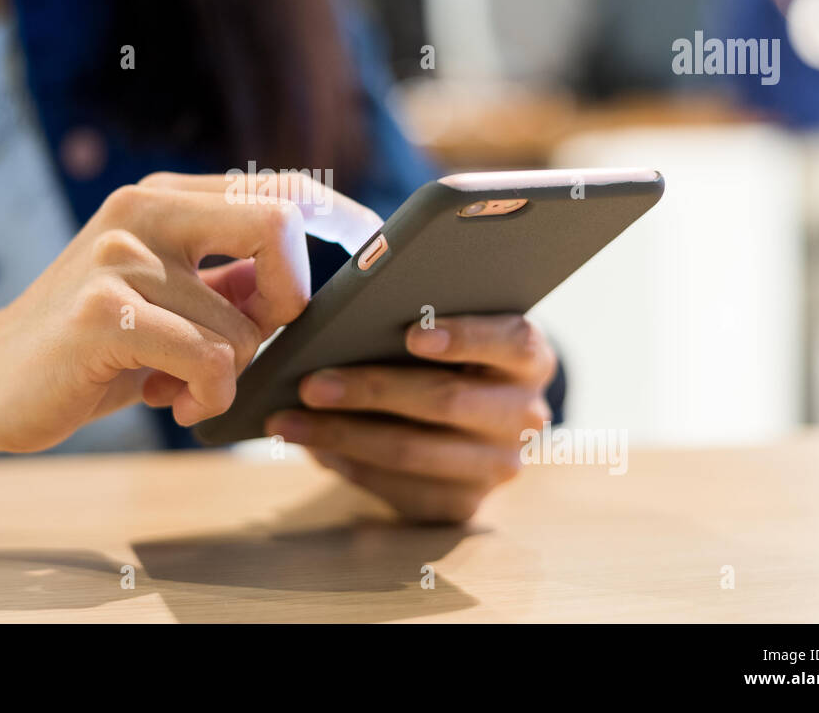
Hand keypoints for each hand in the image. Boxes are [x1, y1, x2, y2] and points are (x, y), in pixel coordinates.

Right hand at [0, 173, 379, 452]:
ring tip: (179, 382)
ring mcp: (120, 256)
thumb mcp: (170, 299)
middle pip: (277, 223)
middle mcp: (144, 209)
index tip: (374, 243)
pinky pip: (210, 361)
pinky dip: (208, 395)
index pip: (278, 185)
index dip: (337, 215)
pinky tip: (172, 401)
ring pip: (243, 325)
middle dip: (292, 295)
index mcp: (165, 196)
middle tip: (262, 334)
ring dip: (229, 373)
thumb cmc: (95, 343)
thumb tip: (309, 283)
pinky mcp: (103, 312)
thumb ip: (232, 281)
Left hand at [265, 315, 556, 522]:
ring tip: (288, 420)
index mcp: (530, 358)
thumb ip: (418, 315)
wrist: (469, 413)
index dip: (466, 336)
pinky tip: (312, 446)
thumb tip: (345, 319)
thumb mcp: (446, 324)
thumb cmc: (442, 349)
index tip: (412, 333)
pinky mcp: (463, 504)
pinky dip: (349, 464)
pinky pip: (399, 488)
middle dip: (371, 389)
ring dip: (342, 435)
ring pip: (413, 451)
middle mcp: (526, 415)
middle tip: (311, 383)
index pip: (513, 342)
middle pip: (447, 401)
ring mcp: (499, 466)